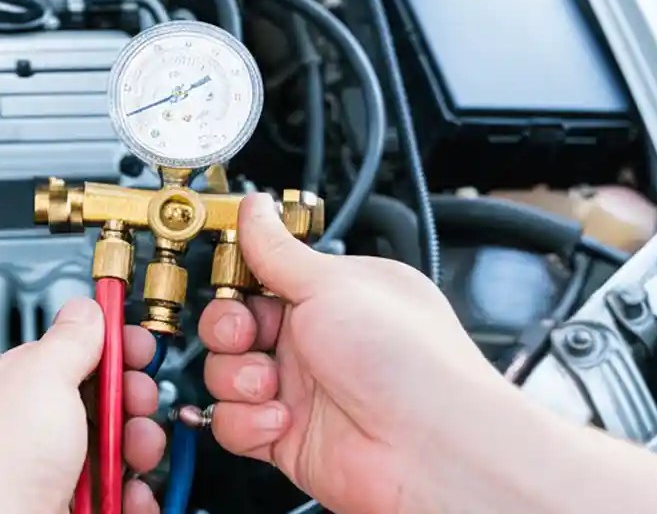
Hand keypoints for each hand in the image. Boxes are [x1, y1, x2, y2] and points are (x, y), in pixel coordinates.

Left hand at [0, 298, 164, 513]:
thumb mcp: (39, 378)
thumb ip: (69, 340)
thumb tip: (86, 310)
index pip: (53, 359)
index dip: (101, 351)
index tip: (134, 349)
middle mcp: (4, 441)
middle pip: (85, 409)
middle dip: (125, 403)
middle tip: (136, 403)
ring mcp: (29, 484)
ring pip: (101, 458)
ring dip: (134, 449)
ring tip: (138, 452)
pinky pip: (107, 500)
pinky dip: (129, 497)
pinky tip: (133, 494)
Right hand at [199, 194, 523, 513]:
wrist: (430, 450)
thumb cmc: (408, 362)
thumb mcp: (333, 285)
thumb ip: (278, 250)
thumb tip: (255, 206)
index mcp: (335, 294)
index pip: (263, 276)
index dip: (238, 279)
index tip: (232, 281)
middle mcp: (317, 339)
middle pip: (234, 324)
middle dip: (228, 328)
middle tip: (246, 333)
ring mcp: (300, 389)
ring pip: (226, 373)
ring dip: (237, 377)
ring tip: (269, 382)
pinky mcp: (285, 435)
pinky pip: (233, 423)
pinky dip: (247, 422)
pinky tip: (280, 419)